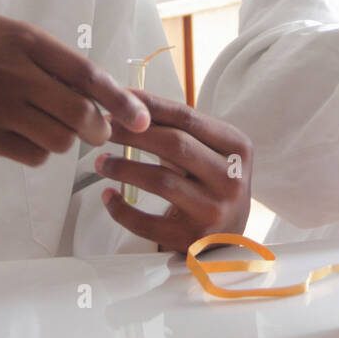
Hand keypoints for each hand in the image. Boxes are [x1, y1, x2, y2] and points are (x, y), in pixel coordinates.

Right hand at [0, 15, 149, 164]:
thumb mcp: (5, 33)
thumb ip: (48, 54)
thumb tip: (95, 84)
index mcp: (26, 42)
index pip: (87, 75)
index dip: (120, 100)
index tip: (142, 119)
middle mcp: (15, 74)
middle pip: (80, 115)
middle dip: (100, 130)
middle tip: (99, 132)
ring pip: (59, 140)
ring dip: (67, 142)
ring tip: (53, 129)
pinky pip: (32, 155)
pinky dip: (38, 152)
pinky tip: (25, 138)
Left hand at [96, 90, 252, 252]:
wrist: (228, 235)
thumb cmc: (212, 182)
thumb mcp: (209, 151)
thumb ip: (179, 128)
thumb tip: (130, 102)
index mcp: (237, 148)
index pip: (188, 118)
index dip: (150, 106)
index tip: (121, 98)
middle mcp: (231, 178)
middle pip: (176, 145)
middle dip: (134, 134)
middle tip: (106, 128)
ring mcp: (213, 211)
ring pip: (161, 181)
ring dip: (124, 168)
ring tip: (102, 162)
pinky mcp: (191, 239)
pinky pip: (148, 223)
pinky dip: (122, 209)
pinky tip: (108, 195)